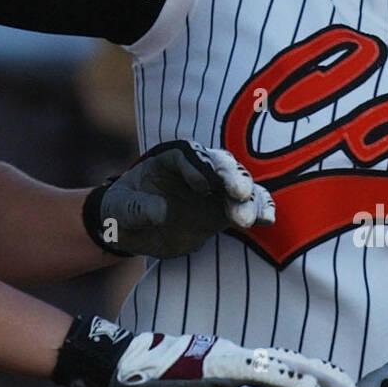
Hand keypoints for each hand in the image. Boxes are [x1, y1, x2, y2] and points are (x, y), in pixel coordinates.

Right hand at [52, 315, 356, 386]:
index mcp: (230, 370)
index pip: (279, 377)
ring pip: (276, 366)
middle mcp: (232, 359)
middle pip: (286, 367)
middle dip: (321, 379)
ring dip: (309, 380)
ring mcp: (222, 359)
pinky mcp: (210, 364)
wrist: (113, 372)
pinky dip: (278, 378)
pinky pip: (252, 370)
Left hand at [83, 140, 274, 258]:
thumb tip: (162, 212)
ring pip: (238, 185)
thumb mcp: (119, 209)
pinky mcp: (223, 211)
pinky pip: (247, 206)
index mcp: (170, 159)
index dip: (198, 167)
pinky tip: (268, 218)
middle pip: (219, 164)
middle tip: (238, 193)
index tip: (204, 186)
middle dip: (231, 176)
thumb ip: (138, 208)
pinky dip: (259, 209)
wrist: (132, 231)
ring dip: (247, 198)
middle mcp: (197, 169)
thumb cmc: (121, 210)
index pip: (188, 155)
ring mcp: (214, 190)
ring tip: (247, 219)